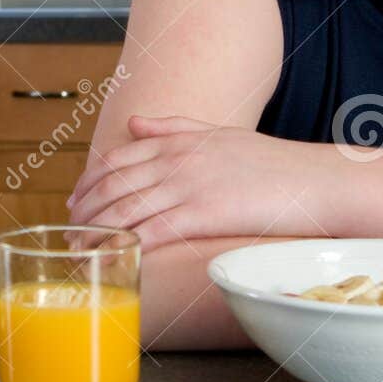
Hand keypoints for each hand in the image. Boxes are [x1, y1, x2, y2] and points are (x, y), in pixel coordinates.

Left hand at [67, 115, 339, 248]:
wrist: (315, 180)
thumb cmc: (272, 163)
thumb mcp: (219, 135)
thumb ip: (173, 127)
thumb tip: (133, 124)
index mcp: (177, 141)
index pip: (116, 160)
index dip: (89, 183)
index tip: (74, 202)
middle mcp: (176, 160)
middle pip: (114, 185)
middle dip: (85, 211)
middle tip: (67, 233)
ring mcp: (188, 185)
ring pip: (126, 209)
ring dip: (96, 233)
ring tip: (78, 252)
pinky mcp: (203, 214)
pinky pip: (154, 231)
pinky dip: (126, 244)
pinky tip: (111, 257)